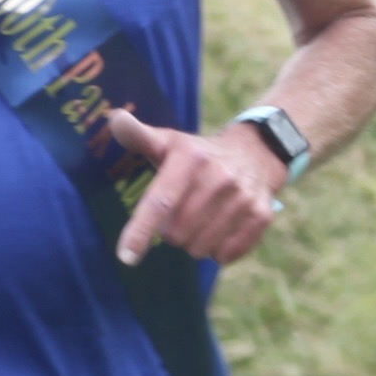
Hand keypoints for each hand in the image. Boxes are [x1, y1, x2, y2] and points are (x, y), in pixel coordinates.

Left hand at [107, 112, 287, 265]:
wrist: (257, 153)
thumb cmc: (199, 155)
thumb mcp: (170, 141)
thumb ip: (139, 136)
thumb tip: (114, 118)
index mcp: (190, 158)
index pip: (160, 202)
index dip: (141, 231)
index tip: (126, 257)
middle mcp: (219, 176)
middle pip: (177, 233)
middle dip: (171, 232)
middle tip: (179, 214)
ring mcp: (243, 197)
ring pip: (200, 248)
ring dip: (193, 242)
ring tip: (201, 219)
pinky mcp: (261, 215)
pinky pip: (225, 255)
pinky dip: (218, 250)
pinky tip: (221, 227)